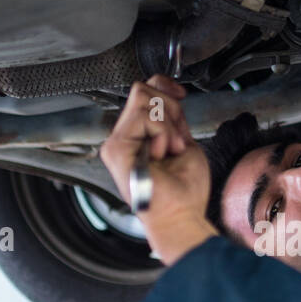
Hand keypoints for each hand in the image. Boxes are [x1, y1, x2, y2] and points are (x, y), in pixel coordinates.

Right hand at [99, 75, 216, 262]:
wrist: (181, 215)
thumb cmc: (184, 191)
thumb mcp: (182, 141)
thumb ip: (172, 118)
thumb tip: (170, 93)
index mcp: (137, 136)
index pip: (143, 92)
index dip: (164, 86)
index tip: (181, 95)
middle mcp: (124, 138)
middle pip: (143, 90)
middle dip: (170, 109)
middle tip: (175, 141)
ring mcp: (117, 143)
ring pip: (143, 99)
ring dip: (168, 125)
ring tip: (169, 151)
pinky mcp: (116, 148)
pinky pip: (144, 117)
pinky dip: (163, 132)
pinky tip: (161, 154)